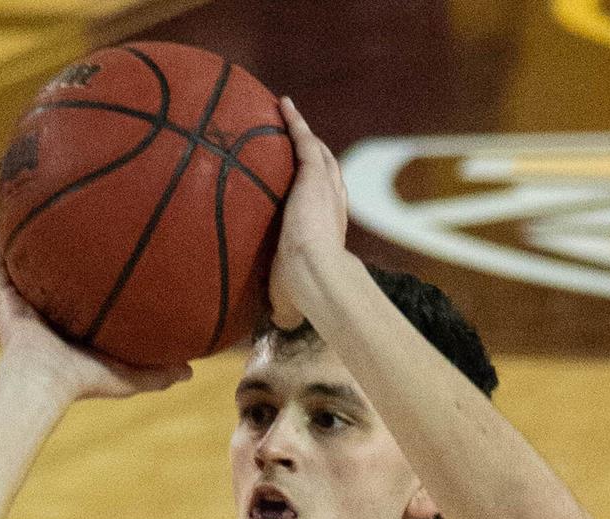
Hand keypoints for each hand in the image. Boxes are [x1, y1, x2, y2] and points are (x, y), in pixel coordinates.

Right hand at [0, 228, 189, 401]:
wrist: (44, 383)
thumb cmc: (85, 382)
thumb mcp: (129, 376)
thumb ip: (158, 373)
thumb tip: (191, 372)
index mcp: (72, 328)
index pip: (82, 294)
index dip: (92, 272)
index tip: (109, 245)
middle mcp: (47, 313)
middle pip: (54, 272)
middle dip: (61, 247)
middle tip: (75, 213)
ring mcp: (23, 304)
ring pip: (23, 262)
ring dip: (26, 234)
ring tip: (32, 198)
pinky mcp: (4, 299)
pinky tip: (2, 210)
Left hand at [268, 96, 349, 329]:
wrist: (313, 276)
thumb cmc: (302, 295)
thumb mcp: (287, 294)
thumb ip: (281, 301)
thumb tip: (276, 323)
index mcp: (329, 231)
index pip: (324, 204)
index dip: (316, 192)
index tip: (304, 189)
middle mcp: (334, 205)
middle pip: (326, 172)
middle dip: (314, 156)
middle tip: (299, 142)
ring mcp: (326, 188)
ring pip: (317, 153)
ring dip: (303, 134)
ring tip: (287, 115)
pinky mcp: (314, 176)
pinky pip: (303, 140)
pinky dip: (294, 121)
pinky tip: (281, 103)